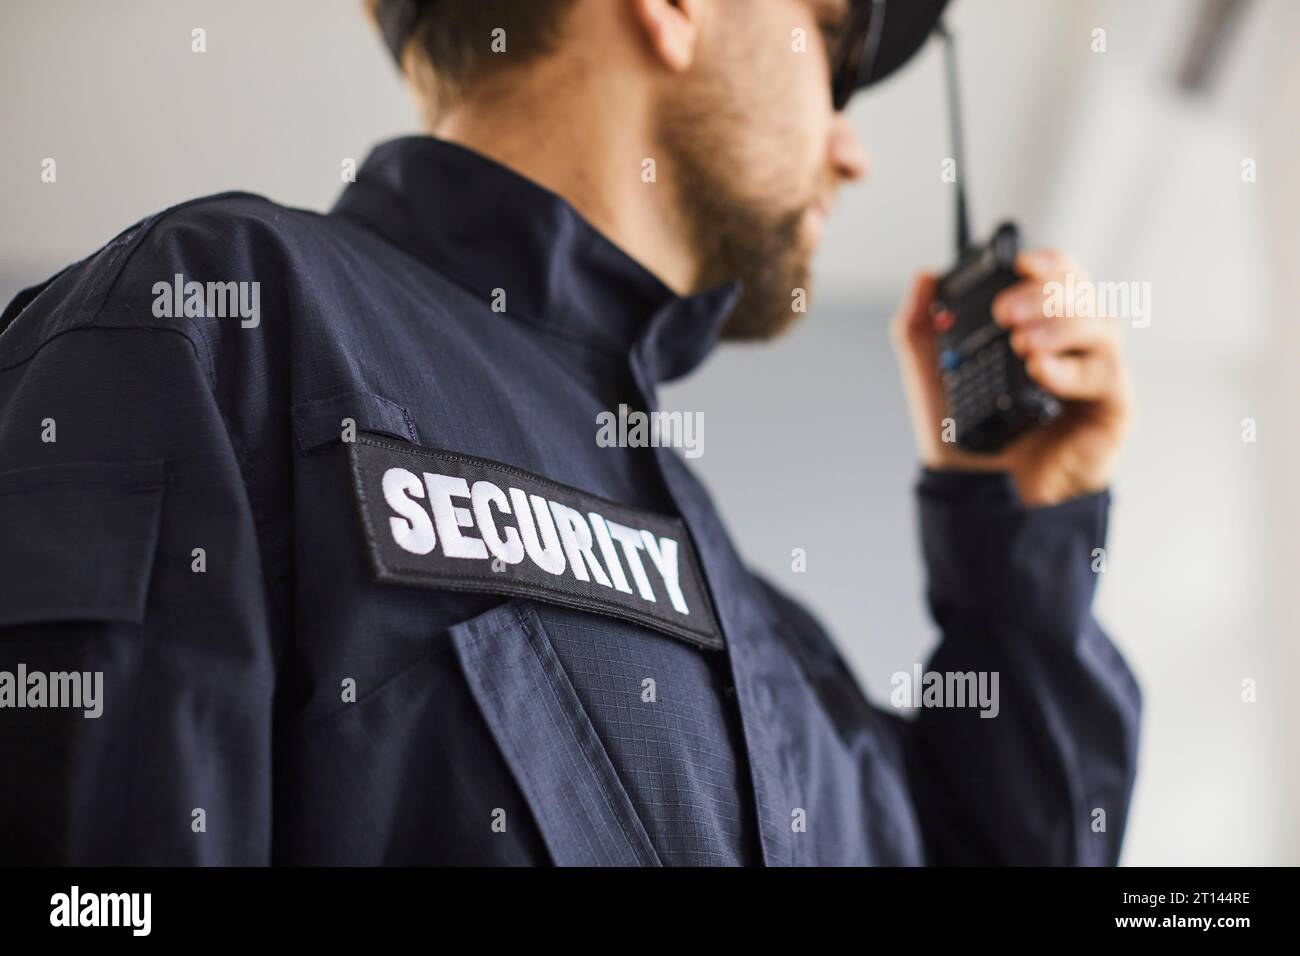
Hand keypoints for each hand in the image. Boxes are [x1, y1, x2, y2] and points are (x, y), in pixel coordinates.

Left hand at [890, 249, 1133, 506]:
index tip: (1018, 261)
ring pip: (1102, 326)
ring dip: (1062, 325)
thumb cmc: (966, 444)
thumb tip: (923, 277)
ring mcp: (1095, 374)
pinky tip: (1040, 371)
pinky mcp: (1113, 408)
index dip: (1046, 262)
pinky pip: (1106, 374)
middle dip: (1046, 292)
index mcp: (1037, 329)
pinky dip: (1072, 368)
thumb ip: (918, 329)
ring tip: (1023, 342)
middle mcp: (1071, 346)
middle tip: (1007, 312)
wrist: (981, 500)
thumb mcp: (930, 381)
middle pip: (1082, 293)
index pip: (1056, 279)